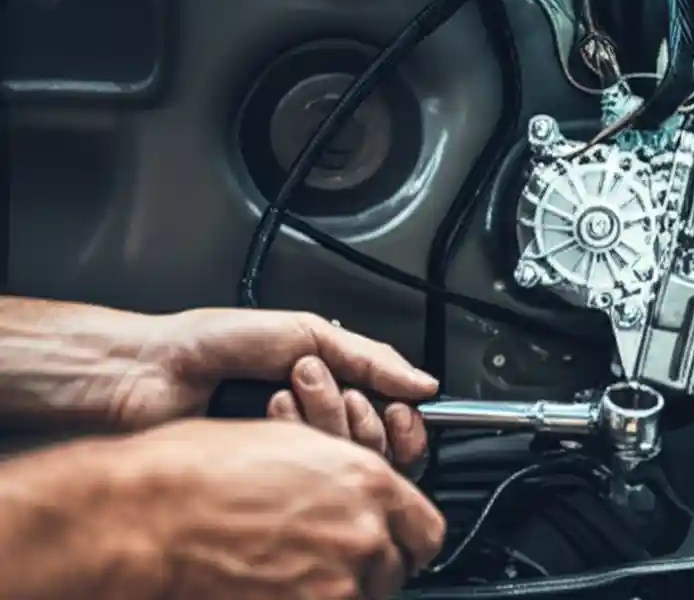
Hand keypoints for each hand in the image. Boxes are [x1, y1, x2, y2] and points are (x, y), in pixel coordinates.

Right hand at [100, 420, 442, 599]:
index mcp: (368, 483)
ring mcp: (336, 583)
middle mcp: (362, 534)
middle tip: (328, 553)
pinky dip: (311, 598)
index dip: (408, 537)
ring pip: (365, 596)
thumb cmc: (201, 472)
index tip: (394, 540)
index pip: (427, 529)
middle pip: (397, 569)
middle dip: (370, 563)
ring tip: (292, 568)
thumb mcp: (294, 447)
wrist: (148, 517)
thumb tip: (363, 499)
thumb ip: (347, 476)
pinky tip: (275, 584)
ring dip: (339, 586)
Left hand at [123, 309, 434, 468]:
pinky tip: (268, 412)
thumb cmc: (214, 343)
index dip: (405, 421)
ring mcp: (293, 454)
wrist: (154, 370)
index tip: (400, 406)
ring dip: (321, 415)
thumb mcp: (307, 332)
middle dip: (354, 408)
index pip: (396, 423)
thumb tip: (423, 382)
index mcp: (334, 387)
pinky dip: (295, 434)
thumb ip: (370, 357)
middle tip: (318, 379)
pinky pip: (308, 473)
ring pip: (344, 459)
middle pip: (376, 444)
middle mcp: (317, 425)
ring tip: (284, 387)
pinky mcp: (268, 478)